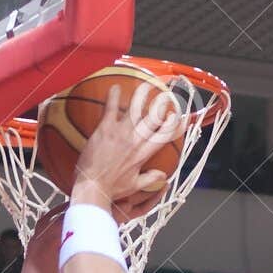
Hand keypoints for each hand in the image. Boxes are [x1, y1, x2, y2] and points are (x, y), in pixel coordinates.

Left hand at [70, 83, 183, 214]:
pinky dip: (113, 97)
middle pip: (154, 118)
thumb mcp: (135, 185)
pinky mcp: (105, 129)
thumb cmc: (112, 188)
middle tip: (166, 95)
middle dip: (162, 104)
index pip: (165, 136)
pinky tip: (115, 87)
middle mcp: (136, 141)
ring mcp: (121, 133)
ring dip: (143, 95)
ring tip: (147, 85)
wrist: (93, 187)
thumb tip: (164, 176)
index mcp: (144, 154)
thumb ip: (151, 179)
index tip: (180, 117)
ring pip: (136, 109)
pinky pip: (111, 108)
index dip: (175, 125)